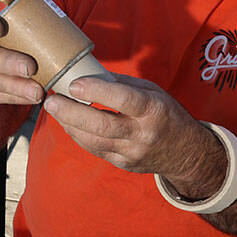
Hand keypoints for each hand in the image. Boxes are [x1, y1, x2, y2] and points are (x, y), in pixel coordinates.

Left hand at [41, 74, 211, 176]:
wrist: (185, 153)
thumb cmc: (165, 113)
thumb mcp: (153, 92)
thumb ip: (122, 84)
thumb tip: (88, 72)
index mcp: (154, 110)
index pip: (124, 100)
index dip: (97, 92)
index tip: (74, 85)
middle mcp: (143, 133)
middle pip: (102, 126)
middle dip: (72, 113)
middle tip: (51, 101)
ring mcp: (133, 152)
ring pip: (94, 141)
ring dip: (70, 125)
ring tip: (55, 109)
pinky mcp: (124, 164)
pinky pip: (96, 150)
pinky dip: (79, 136)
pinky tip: (68, 123)